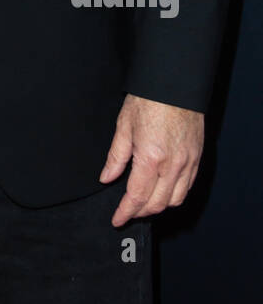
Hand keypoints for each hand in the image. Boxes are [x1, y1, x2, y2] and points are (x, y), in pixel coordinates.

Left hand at [100, 94, 203, 226]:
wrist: (175, 84)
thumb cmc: (148, 100)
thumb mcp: (124, 126)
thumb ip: (116, 157)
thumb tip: (106, 178)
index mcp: (151, 157)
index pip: (138, 196)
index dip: (126, 212)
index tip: (117, 220)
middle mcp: (173, 164)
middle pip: (158, 204)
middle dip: (141, 213)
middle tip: (128, 212)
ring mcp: (188, 162)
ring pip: (176, 199)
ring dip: (159, 206)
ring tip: (144, 204)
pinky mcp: (197, 157)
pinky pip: (188, 186)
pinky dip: (174, 195)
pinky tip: (163, 191)